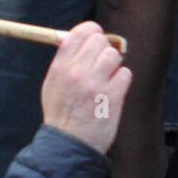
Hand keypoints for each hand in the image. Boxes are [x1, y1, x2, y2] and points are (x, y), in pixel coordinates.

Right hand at [41, 22, 132, 154]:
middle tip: (101, 63)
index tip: (94, 39)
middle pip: (99, 40)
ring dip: (114, 64)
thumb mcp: (52, 85)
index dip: (91, 32)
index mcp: (60, 67)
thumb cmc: (61, 115)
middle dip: (103, 49)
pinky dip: (121, 80)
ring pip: (114, 55)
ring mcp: (96, 85)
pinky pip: (125, 73)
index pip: (80, 32)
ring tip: (107, 78)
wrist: (69, 145)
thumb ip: (64, 61)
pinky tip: (112, 91)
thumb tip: (76, 38)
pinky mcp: (112, 97)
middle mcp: (77, 73)